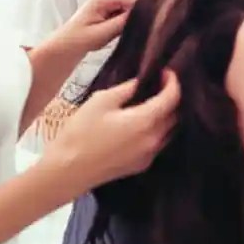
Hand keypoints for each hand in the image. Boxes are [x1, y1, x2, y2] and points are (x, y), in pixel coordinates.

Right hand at [44, 71, 179, 195]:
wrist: (68, 171)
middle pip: (175, 115)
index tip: (165, 72)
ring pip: (169, 131)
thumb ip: (126, 89)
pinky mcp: (141, 165)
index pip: (172, 98)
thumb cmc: (81, 133)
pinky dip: (158, 130)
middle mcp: (153, 140)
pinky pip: (159, 143)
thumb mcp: (101, 101)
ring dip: (166, 115)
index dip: (173, 82)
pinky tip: (144, 123)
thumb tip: (141, 82)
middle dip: (172, 98)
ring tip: (154, 102)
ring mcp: (149, 155)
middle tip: (160, 84)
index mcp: (145, 121)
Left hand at [57, 0, 137, 54]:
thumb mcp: (102, 34)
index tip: (141, 24)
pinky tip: (120, 25)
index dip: (140, 10)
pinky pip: (129, 3)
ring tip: (122, 26)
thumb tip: (143, 15)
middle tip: (128, 25)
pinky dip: (129, 13)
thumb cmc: (80, 39)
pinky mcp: (112, 2)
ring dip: (133, 10)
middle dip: (138, 8)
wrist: (68, 43)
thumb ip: (123, 22)